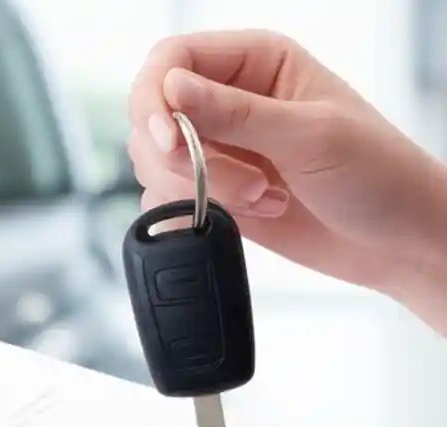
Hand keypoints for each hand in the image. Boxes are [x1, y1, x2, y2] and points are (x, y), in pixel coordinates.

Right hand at [129, 30, 446, 333]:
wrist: (399, 242)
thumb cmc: (379, 175)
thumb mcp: (310, 136)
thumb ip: (235, 114)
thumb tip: (171, 88)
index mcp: (258, 62)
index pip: (172, 59)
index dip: (156, 97)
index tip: (168, 139)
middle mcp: (230, 99)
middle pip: (153, 115)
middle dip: (182, 157)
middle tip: (239, 185)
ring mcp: (220, 149)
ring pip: (156, 161)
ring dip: (199, 189)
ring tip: (261, 198)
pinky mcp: (214, 192)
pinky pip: (167, 199)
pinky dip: (196, 214)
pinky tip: (254, 215)